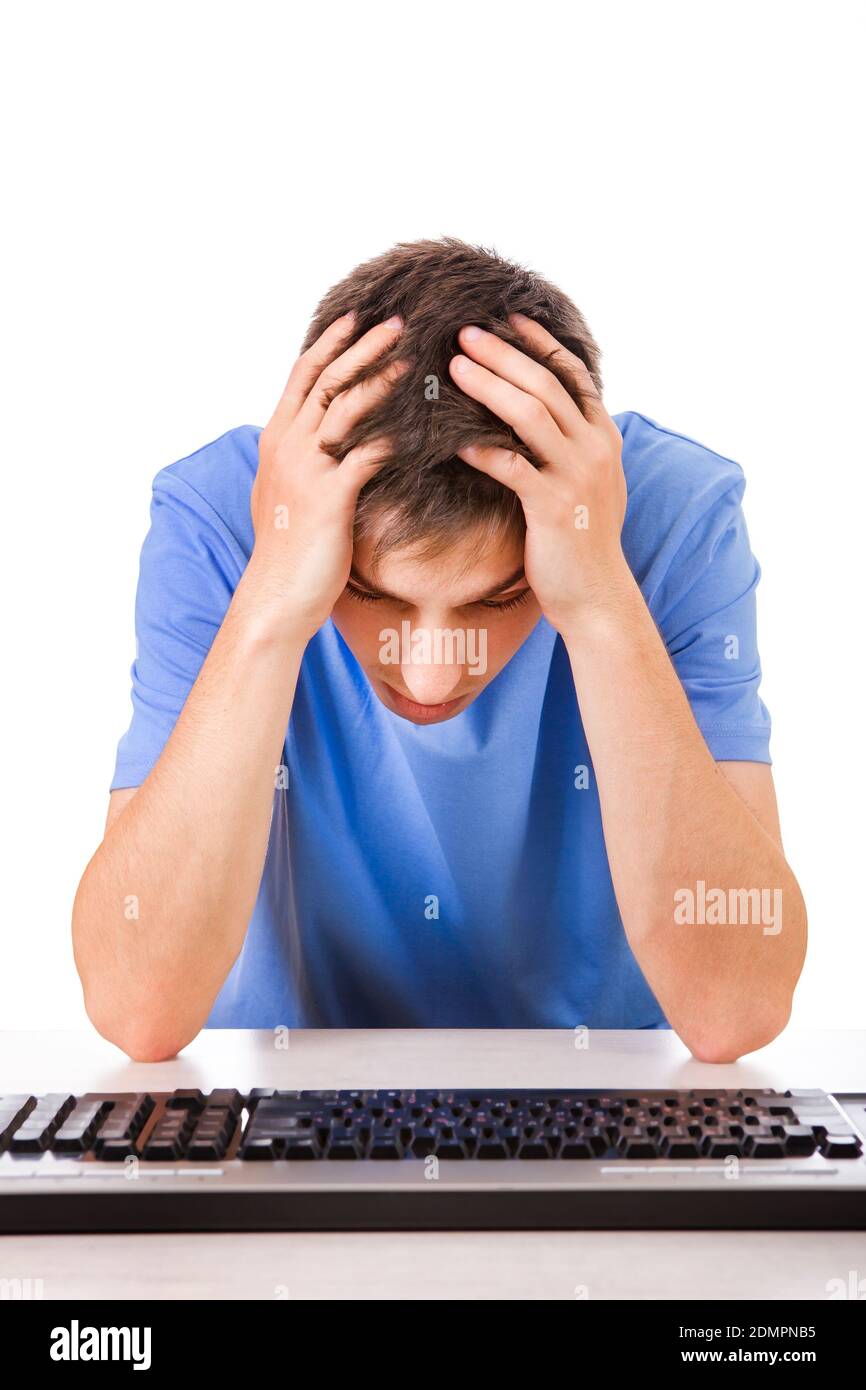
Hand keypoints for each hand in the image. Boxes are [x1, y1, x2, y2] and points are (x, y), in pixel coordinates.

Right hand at [248, 312, 404, 638]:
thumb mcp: (285, 492)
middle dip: (362, 346)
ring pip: (345, 407)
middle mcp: (286, 445)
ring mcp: (306, 469)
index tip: (358, 317)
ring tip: (413, 359)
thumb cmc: (288, 550)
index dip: (331, 343)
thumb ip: (300, 459)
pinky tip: (424, 427)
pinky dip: (395, 437)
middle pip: (327, 379)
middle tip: (398, 322)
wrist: (276, 595)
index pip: (303, 375)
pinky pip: (367, 455)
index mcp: (276, 438)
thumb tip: (319, 438)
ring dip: (381, 379)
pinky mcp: (329, 497)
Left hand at [449, 314, 628, 633]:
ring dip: (489, 387)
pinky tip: (453, 438)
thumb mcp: (587, 483)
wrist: (596, 596)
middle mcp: (595, 449)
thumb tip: (542, 413)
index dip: (539, 343)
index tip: (507, 317)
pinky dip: (483, 449)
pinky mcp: (553, 507)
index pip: (572, 374)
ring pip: (531, 415)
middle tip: (465, 332)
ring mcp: (576, 477)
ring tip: (455, 367)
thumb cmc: (580, 541)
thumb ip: (570, 445)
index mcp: (603, 437)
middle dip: (504, 355)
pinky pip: (513, 468)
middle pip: (546, 385)